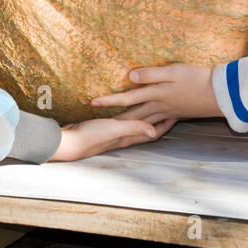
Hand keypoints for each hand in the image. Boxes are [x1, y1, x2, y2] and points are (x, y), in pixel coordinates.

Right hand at [49, 116, 175, 161]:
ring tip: (155, 105)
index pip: (154, 131)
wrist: (68, 142)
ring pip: (137, 124)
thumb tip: (155, 132)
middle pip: (148, 128)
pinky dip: (131, 114)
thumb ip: (133, 128)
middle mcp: (125, 136)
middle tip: (171, 106)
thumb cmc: (90, 136)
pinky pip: (125, 120)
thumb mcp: (113, 129)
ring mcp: (115, 133)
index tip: (179, 113)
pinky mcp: (106, 128)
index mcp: (129, 136)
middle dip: (161, 118)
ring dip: (147, 116)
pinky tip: (128, 107)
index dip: (167, 123)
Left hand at [89, 63, 219, 124]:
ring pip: (143, 120)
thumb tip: (130, 76)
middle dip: (115, 118)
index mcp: (156, 95)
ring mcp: (168, 112)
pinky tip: (144, 125)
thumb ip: (151, 74)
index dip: (110, 100)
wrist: (220, 95)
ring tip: (116, 126)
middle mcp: (159, 107)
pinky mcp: (176, 113)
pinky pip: (156, 122)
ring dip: (129, 123)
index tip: (93, 102)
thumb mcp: (173, 71)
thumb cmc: (197, 78)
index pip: (127, 98)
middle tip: (99, 123)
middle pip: (132, 114)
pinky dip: (146, 125)